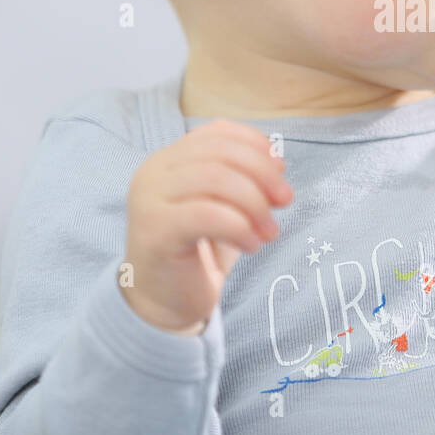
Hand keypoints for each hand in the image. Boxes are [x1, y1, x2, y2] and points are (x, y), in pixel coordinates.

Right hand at [122, 120, 292, 333]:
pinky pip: (207, 215)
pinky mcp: (155, 232)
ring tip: (270, 231)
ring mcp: (149, 200)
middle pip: (219, 153)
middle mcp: (154, 172)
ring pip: (214, 179)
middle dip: (262, 173)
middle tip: (285, 200)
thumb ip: (243, 180)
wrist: (163, 302)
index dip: (255, 144)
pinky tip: (252, 245)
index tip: (280, 169)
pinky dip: (240, 227)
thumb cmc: (198, 251)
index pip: (217, 132)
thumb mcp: (224, 206)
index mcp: (169, 159)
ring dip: (254, 203)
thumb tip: (277, 162)